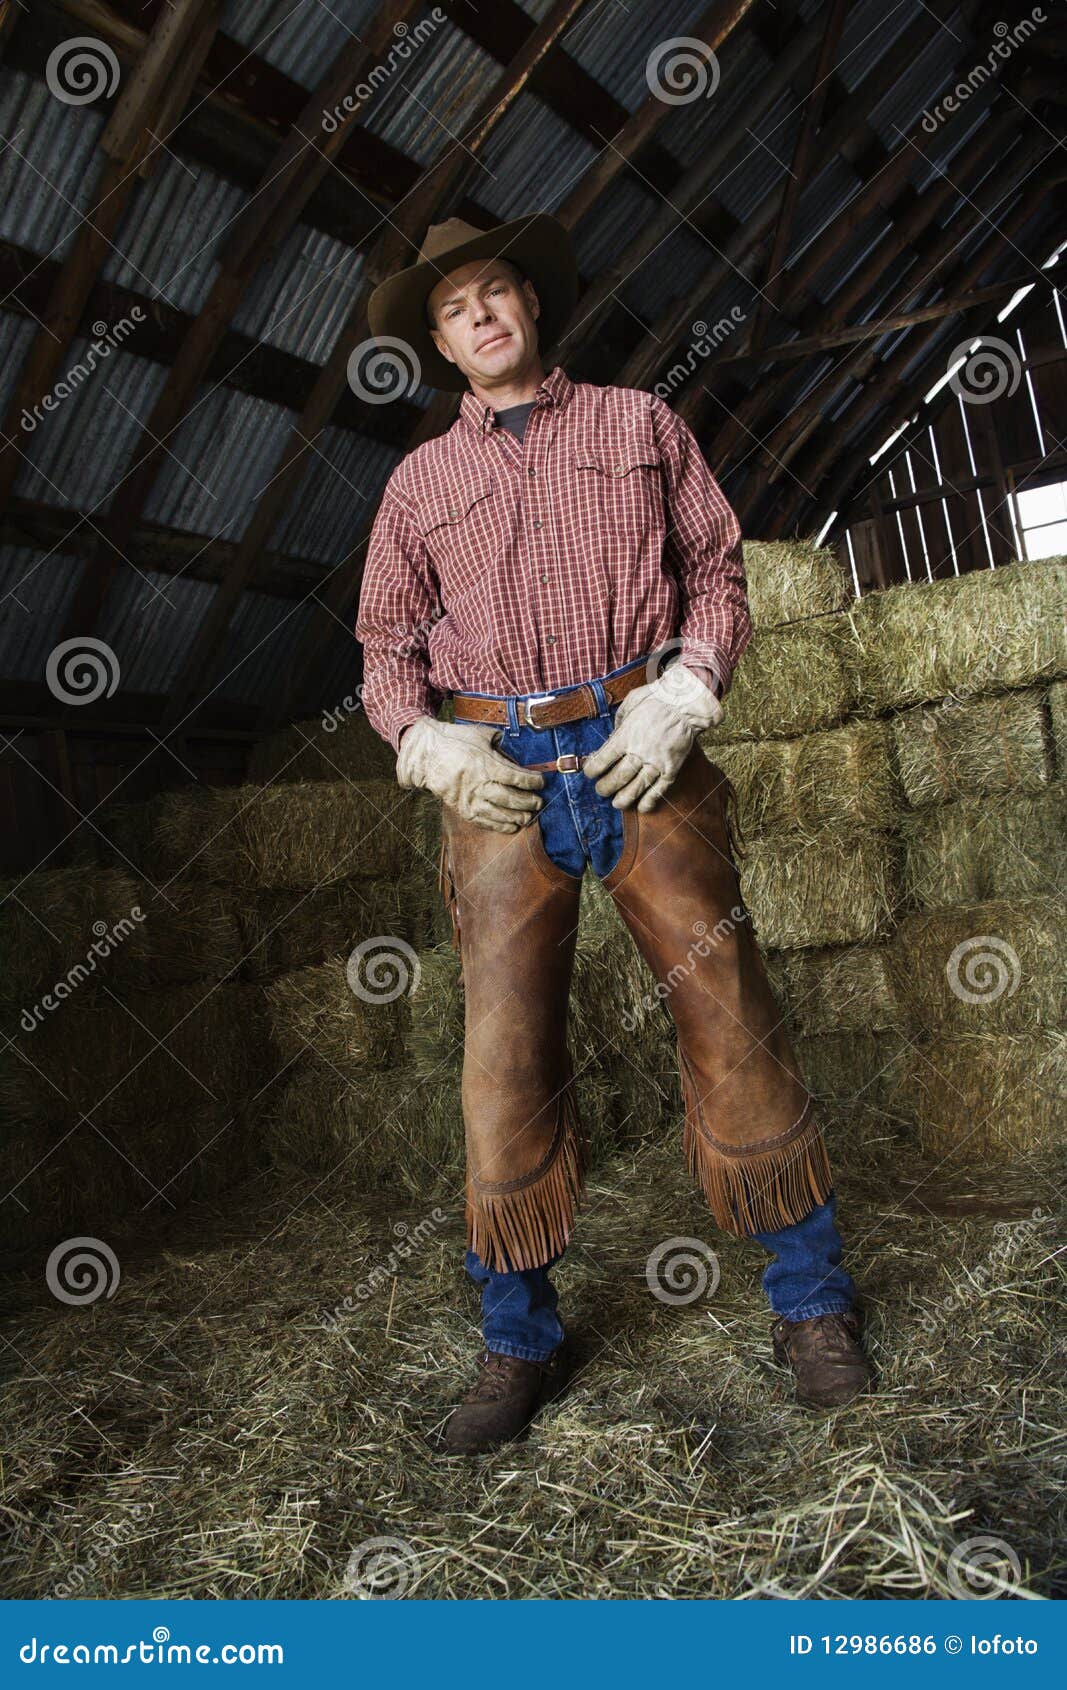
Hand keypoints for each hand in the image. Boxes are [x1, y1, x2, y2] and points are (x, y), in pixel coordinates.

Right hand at [396, 717, 544, 832]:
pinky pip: (484, 821)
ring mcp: (470, 799)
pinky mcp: (462, 809)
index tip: (541, 782)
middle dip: (528, 802)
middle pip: (510, 798)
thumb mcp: (480, 734)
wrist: (427, 754)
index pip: (516, 777)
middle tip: (539, 802)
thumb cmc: (456, 741)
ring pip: (499, 813)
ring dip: (517, 817)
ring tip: (529, 817)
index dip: (532, 781)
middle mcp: (479, 784)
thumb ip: (500, 743)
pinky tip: (512, 827)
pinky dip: (500, 826)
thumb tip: (514, 751)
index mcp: (485, 764)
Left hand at [582, 663, 723, 811]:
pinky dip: (650, 800)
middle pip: (617, 778)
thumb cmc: (656, 698)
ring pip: (636, 788)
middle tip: (601, 791)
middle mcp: (639, 752)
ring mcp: (656, 762)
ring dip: (624, 799)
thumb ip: (620, 723)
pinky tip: (642, 807)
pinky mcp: (671, 768)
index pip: (602, 760)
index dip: (592, 770)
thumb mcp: (630, 704)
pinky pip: (659, 789)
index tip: (590, 773)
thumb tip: (613, 735)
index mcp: (625, 736)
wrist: (686, 702)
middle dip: (605, 787)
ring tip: (617, 804)